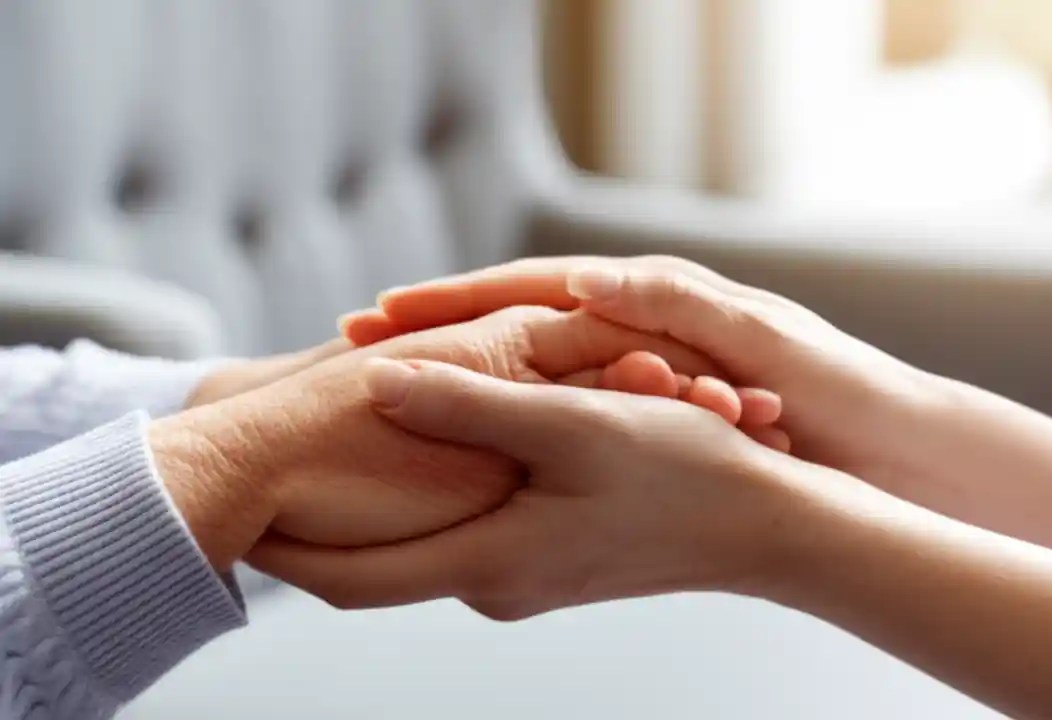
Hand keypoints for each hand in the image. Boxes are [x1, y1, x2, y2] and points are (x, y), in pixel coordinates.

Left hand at [150, 306, 777, 569]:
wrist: (769, 526)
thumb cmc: (683, 474)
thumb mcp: (574, 425)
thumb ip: (471, 407)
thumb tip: (377, 386)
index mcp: (488, 559)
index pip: (349, 580)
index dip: (280, 553)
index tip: (223, 522)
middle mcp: (495, 582)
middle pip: (376, 571)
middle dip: (315, 532)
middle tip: (262, 478)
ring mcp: (524, 577)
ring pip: (421, 547)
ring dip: (375, 509)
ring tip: (327, 452)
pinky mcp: (550, 560)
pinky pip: (465, 534)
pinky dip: (430, 502)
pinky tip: (425, 455)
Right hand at [344, 256, 942, 476]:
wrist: (874, 461)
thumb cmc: (819, 397)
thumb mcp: (735, 352)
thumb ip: (646, 321)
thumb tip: (549, 300)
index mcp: (654, 299)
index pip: (533, 286)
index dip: (457, 298)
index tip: (384, 311)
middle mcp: (636, 334)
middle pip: (516, 326)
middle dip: (439, 333)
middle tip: (357, 345)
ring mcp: (638, 384)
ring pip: (533, 374)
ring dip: (466, 380)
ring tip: (387, 393)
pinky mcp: (649, 427)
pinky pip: (565, 422)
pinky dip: (516, 426)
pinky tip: (470, 449)